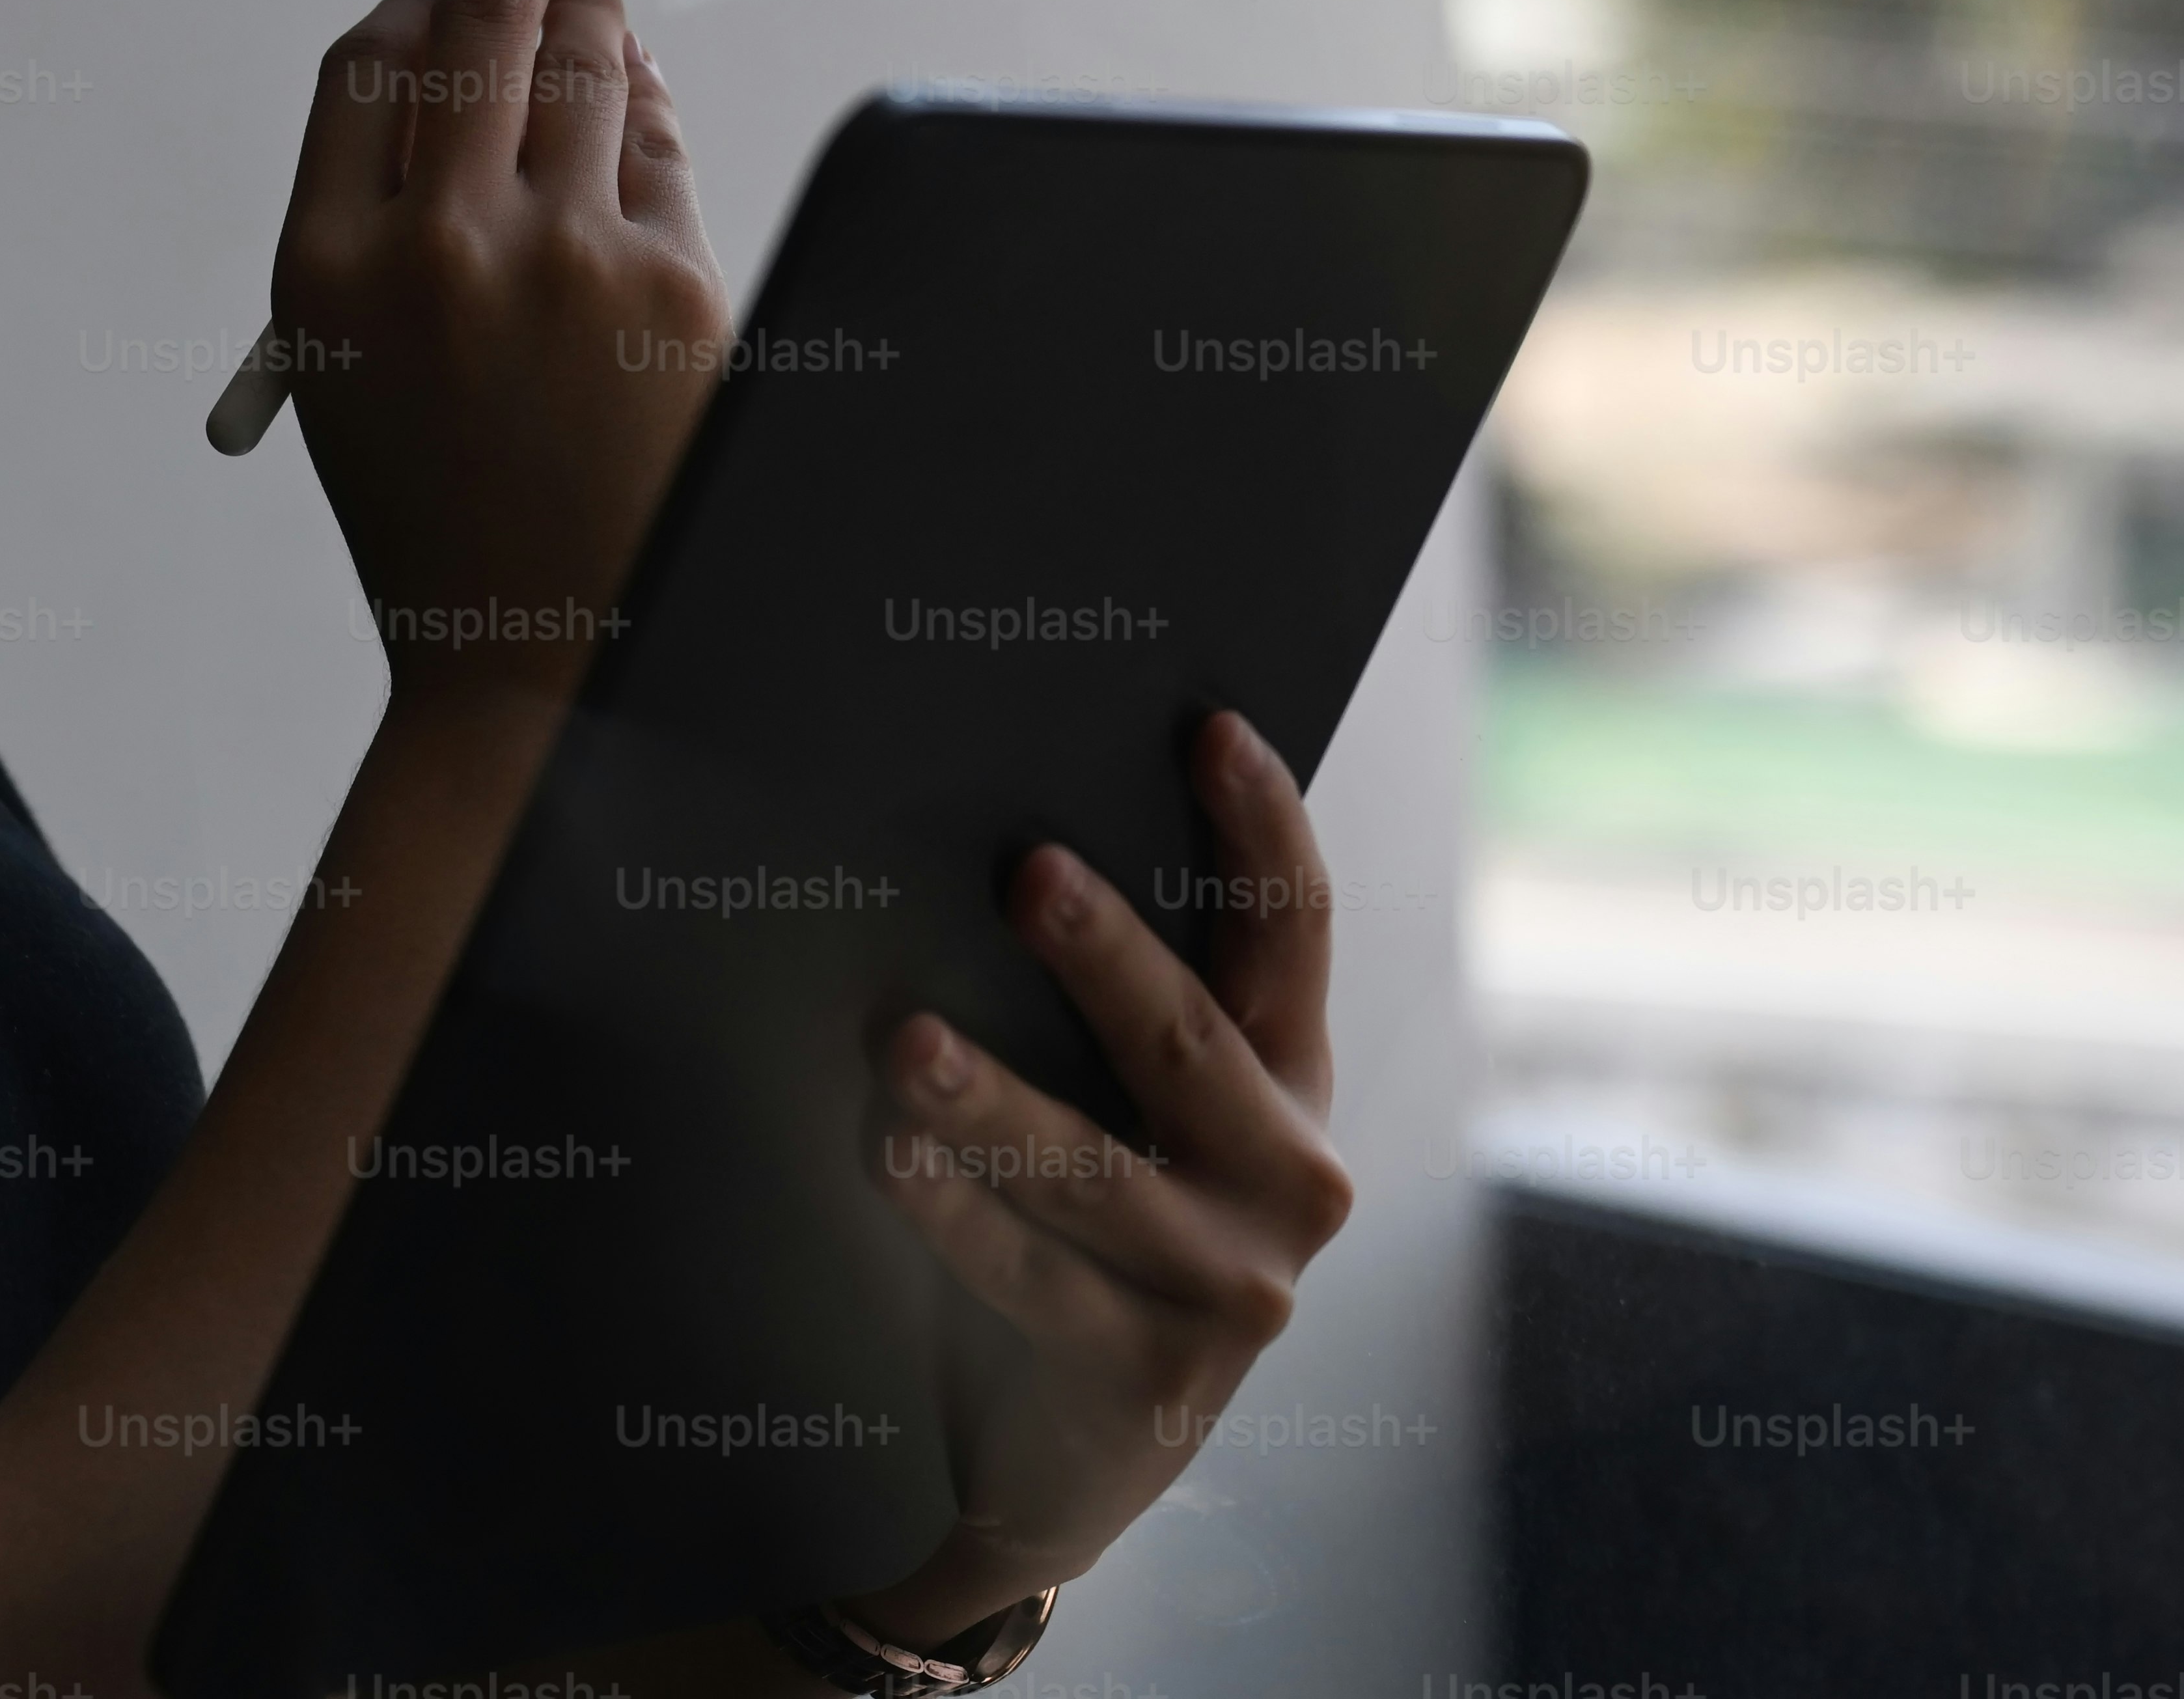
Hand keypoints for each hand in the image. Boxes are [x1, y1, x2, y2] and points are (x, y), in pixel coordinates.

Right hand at [268, 0, 727, 710]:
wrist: (531, 658)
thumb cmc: (438, 500)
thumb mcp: (349, 353)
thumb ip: (382, 203)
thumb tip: (469, 42)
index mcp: (325, 266)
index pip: (367, 59)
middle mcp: (437, 247)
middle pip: (479, 21)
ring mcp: (562, 262)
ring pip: (587, 56)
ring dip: (594, 5)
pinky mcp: (670, 284)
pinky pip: (659, 141)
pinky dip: (646, 103)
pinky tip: (636, 102)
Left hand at [837, 710, 1357, 1645]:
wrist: (1081, 1454)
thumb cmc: (1096, 1233)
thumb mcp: (1144, 1118)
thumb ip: (1122, 1008)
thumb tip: (1014, 841)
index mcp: (1288, 1086)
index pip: (1294, 937)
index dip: (1264, 829)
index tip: (1211, 729)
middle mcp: (1288, 1179)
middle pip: (1191, 1042)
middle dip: (1108, 956)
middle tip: (1026, 874)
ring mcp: (1230, 1286)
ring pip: (1093, 1170)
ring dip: (991, 1102)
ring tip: (906, 1041)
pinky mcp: (1151, 1374)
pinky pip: (1031, 1275)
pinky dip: (953, 1214)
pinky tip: (889, 1156)